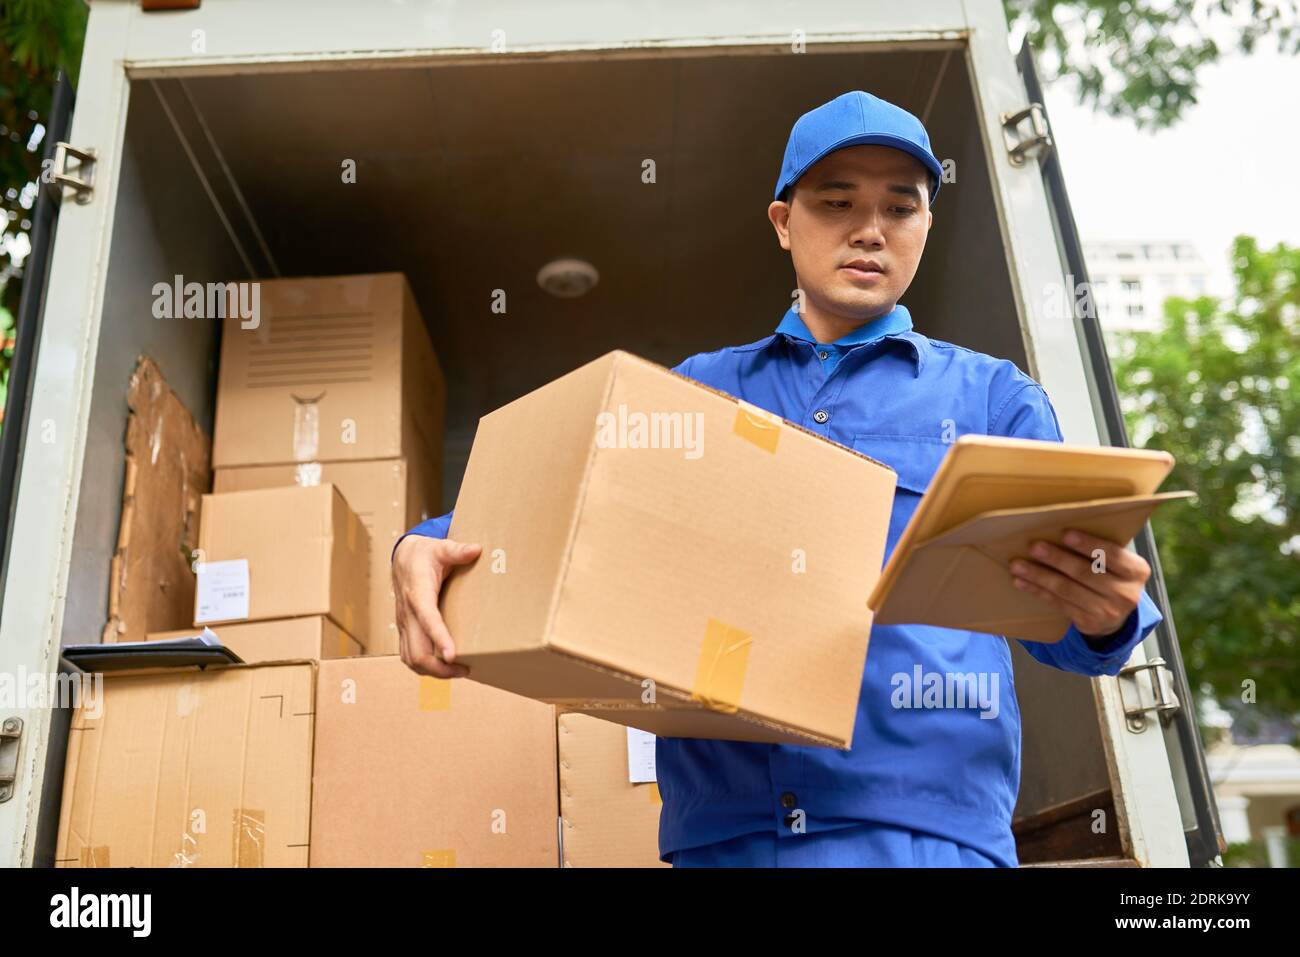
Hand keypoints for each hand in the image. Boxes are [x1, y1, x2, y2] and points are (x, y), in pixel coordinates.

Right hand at [392, 534, 481, 677]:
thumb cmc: (424, 554)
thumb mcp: (440, 547)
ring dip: (432, 671)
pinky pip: (408, 655)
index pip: (427, 620)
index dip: (439, 639)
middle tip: (465, 669)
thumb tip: (476, 549)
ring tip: (457, 672)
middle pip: (416, 651)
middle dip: (439, 667)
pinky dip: (424, 666)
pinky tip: (442, 666)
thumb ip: (457, 550)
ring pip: (410, 659)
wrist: (403, 557)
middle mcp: (408, 613)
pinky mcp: (404, 629)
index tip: (453, 655)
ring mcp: (403, 623)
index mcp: (418, 593)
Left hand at [1008, 529, 1150, 638]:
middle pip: (1085, 572)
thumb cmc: (1110, 577)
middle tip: (1034, 547)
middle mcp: (1126, 593)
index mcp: (1136, 571)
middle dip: (1056, 558)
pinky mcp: (1088, 623)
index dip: (1088, 544)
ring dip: (1039, 576)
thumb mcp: (1117, 563)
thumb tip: (1059, 525)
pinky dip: (1037, 591)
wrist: (1115, 616)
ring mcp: (1107, 611)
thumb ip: (1101, 549)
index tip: (1065, 534)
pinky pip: (1058, 603)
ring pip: (1067, 590)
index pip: (1111, 554)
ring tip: (1018, 565)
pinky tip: (1022, 581)